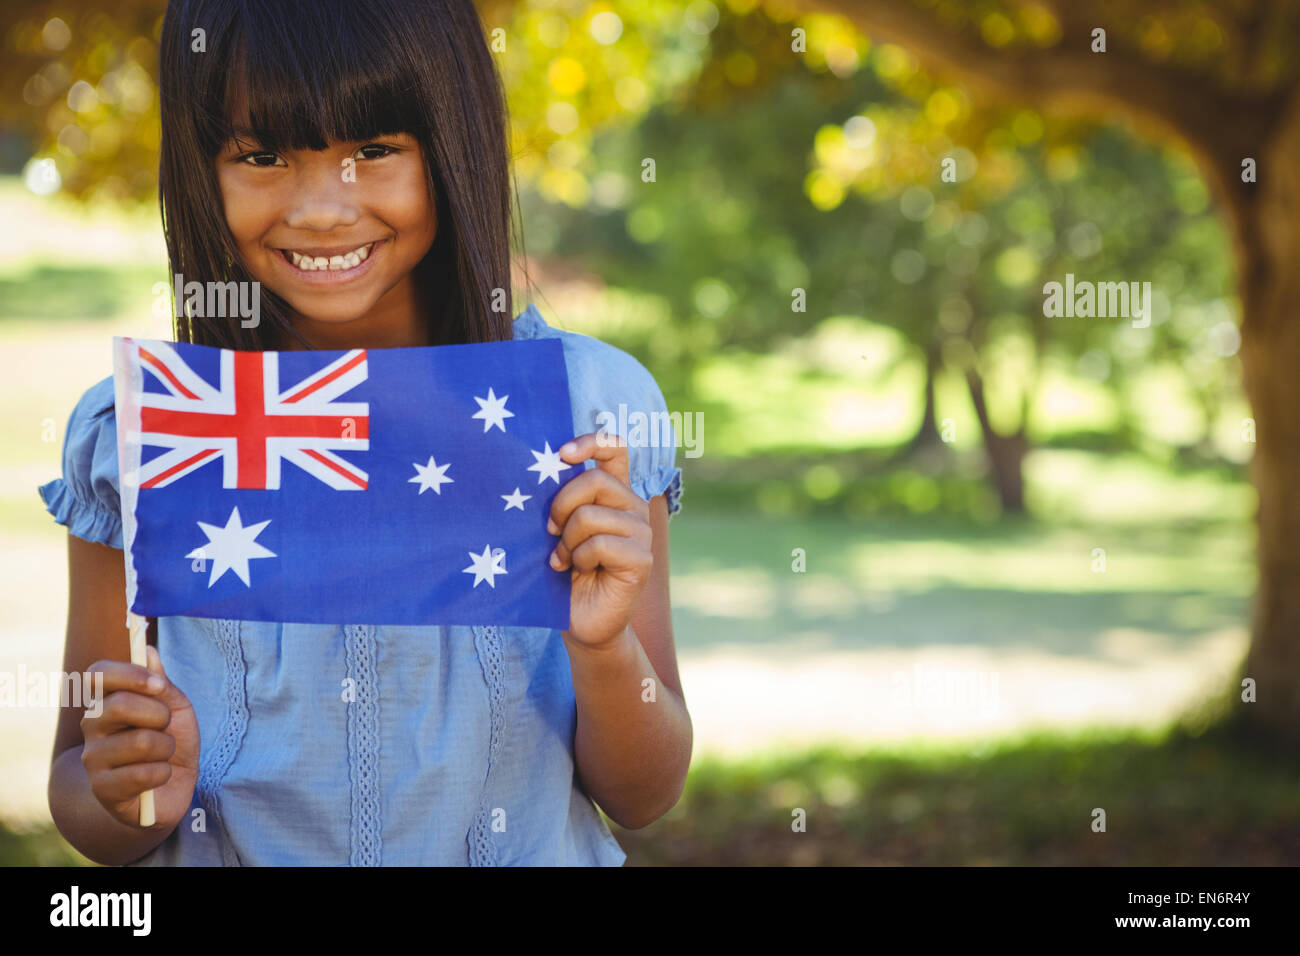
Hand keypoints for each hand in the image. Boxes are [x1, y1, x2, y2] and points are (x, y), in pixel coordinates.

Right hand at [81, 646, 198, 830]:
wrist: (169, 790)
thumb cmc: (170, 742)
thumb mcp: (176, 708)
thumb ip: (162, 683)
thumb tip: (148, 650)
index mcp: (107, 699)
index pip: (99, 673)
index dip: (130, 674)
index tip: (159, 686)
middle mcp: (91, 725)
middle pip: (120, 705)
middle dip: (160, 715)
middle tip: (166, 727)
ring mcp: (92, 757)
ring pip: (141, 742)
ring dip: (166, 748)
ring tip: (163, 754)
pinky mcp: (102, 789)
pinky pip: (144, 774)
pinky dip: (163, 773)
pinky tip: (158, 776)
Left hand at [547, 433, 651, 647]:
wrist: (581, 620)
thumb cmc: (565, 571)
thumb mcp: (559, 529)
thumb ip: (562, 501)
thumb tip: (541, 472)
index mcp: (614, 493)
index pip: (615, 449)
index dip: (591, 442)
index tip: (562, 455)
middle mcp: (633, 507)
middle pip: (595, 480)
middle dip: (561, 504)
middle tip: (550, 530)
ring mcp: (641, 533)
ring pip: (592, 516)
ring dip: (567, 541)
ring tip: (563, 560)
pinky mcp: (641, 559)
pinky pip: (600, 544)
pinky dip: (579, 559)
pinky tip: (578, 571)